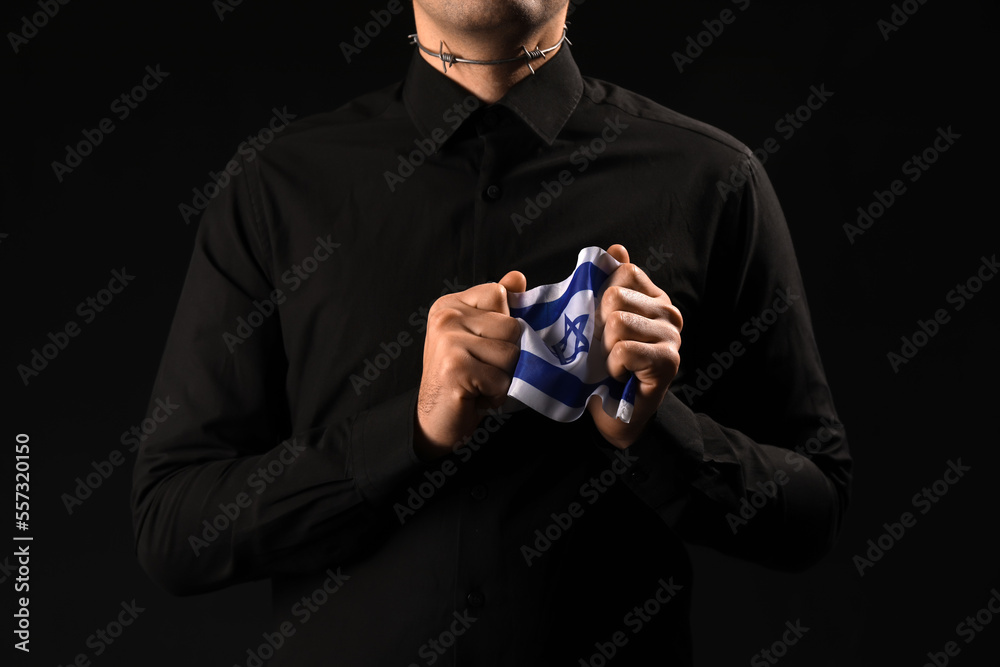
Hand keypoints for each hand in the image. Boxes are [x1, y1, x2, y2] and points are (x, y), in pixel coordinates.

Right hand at [414, 271, 526, 459]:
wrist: (435, 420)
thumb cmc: (462, 379)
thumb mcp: (481, 337)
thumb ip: (498, 307)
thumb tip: (517, 277)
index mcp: (451, 305)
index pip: (500, 294)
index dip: (504, 326)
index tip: (485, 345)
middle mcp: (446, 317)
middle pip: (512, 326)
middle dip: (508, 356)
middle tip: (484, 370)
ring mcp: (448, 341)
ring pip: (511, 354)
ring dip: (504, 377)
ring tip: (482, 383)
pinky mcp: (454, 367)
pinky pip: (501, 378)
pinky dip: (496, 394)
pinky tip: (477, 395)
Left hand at [587, 244, 682, 448]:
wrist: (618, 413)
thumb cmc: (605, 365)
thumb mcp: (599, 321)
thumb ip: (607, 283)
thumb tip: (617, 249)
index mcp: (653, 297)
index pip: (623, 271)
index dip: (601, 296)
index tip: (601, 322)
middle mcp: (668, 312)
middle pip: (615, 296)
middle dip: (599, 326)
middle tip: (605, 348)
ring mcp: (672, 337)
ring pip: (617, 322)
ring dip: (605, 349)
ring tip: (613, 362)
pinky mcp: (668, 362)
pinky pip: (624, 349)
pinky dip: (613, 366)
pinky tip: (619, 374)